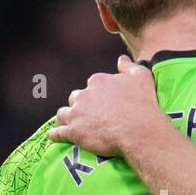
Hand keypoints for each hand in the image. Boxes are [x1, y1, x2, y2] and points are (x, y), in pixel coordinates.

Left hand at [48, 56, 166, 156]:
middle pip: (76, 98)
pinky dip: (55, 134)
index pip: (92, 85)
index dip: (97, 94)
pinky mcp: (73, 132)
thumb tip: (121, 59)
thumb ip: (129, 66)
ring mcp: (77, 114)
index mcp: (98, 81)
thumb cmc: (142, 104)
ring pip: (63, 114)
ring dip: (65, 117)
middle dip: (80, 104)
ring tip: (67, 123)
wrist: (138, 130)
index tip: (104, 102)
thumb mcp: (142, 77)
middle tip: (88, 114)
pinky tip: (53, 136)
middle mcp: (84, 95)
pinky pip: (58, 133)